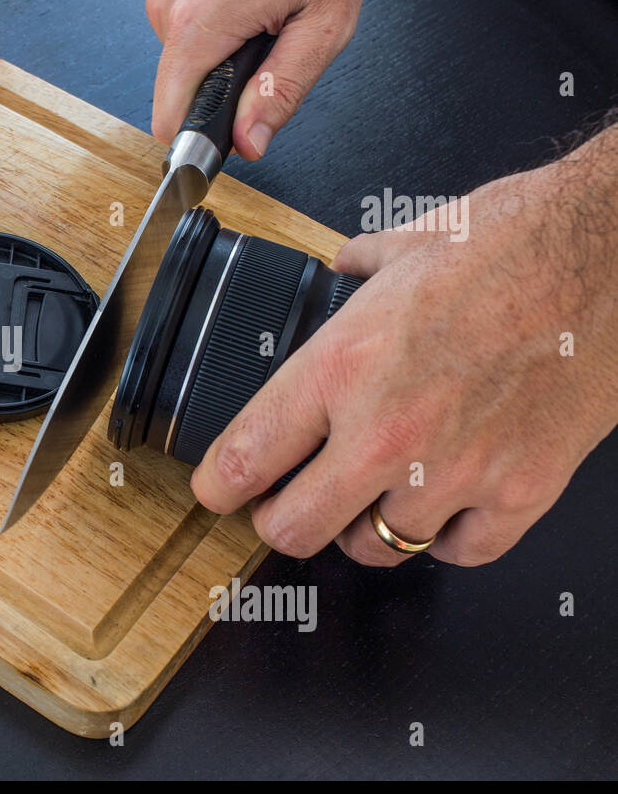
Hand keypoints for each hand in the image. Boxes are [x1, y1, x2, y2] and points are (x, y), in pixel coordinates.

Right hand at [146, 0, 374, 155]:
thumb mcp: (327, 24)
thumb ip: (283, 90)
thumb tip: (249, 142)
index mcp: (200, 22)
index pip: (170, 118)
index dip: (201, 139)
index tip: (231, 139)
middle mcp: (171, 7)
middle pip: (182, 93)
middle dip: (227, 90)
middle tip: (273, 50)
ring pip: (188, 66)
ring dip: (228, 58)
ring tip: (269, 19)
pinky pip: (191, 37)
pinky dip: (222, 34)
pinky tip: (255, 4)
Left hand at [189, 123, 617, 565]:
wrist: (613, 250)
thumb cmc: (515, 240)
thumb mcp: (401, 247)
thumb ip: (350, 277)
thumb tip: (333, 275)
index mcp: (342, 366)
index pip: (244, 455)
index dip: (215, 484)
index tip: (215, 488)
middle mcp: (390, 430)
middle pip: (292, 529)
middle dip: (276, 521)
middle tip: (281, 505)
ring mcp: (458, 470)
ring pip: (376, 549)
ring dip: (361, 529)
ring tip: (365, 500)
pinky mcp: (522, 491)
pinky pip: (460, 553)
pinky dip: (444, 539)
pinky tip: (441, 509)